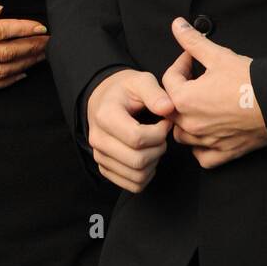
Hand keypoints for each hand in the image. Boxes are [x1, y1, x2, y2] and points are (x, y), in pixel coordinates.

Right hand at [0, 0, 48, 92]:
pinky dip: (7, 81)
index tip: (41, 27)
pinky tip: (20, 74)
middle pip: (6, 52)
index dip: (25, 29)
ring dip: (25, 64)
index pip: (1, 30)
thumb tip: (0, 11)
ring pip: (1, 71)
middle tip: (48, 43)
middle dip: (31, 47)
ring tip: (40, 57)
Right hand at [85, 68, 173, 191]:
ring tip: (155, 144)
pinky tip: (149, 157)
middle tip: (162, 135)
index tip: (165, 123)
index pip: (137, 138)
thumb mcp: (141, 80)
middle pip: (138, 160)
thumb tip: (168, 109)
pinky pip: (133, 185)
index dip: (159, 134)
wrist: (105, 99)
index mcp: (105, 116)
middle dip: (159, 149)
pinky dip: (147, 175)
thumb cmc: (126, 90)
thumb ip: (155, 92)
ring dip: (154, 162)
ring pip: (137, 175)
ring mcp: (100, 156)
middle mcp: (98, 139)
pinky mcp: (105, 168)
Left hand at [160, 18, 266, 168]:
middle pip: (172, 108)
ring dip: (186, 122)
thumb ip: (193, 41)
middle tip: (198, 80)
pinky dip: (202, 147)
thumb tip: (176, 25)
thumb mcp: (218, 55)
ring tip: (201, 106)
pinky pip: (202, 156)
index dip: (181, 64)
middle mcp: (190, 124)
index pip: (169, 79)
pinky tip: (210, 132)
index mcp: (184, 100)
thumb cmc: (249, 81)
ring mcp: (206, 141)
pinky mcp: (223, 154)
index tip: (192, 58)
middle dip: (181, 92)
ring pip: (183, 135)